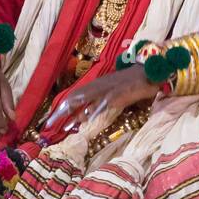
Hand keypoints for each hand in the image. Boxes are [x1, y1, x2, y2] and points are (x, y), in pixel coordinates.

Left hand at [38, 65, 156, 141]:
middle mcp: (98, 86)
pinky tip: (88, 119)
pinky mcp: (118, 94)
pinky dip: (95, 111)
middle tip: (48, 126)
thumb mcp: (111, 94)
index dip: (60, 109)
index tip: (48, 122)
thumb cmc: (132, 83)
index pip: (73, 97)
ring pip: (86, 101)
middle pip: (74, 99)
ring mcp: (108, 89)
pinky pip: (103, 103)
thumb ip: (97, 105)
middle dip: (61, 113)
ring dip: (74, 114)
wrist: (150, 72)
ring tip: (64, 126)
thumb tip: (82, 117)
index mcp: (95, 85)